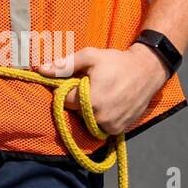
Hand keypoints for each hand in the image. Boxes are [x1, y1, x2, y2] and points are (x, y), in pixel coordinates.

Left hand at [33, 45, 169, 136]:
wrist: (147, 71)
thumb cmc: (117, 61)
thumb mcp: (89, 57)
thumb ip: (64, 65)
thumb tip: (41, 70)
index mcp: (90, 101)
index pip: (65, 100)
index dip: (67, 89)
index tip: (77, 80)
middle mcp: (100, 118)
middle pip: (76, 111)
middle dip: (79, 99)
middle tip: (92, 85)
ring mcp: (111, 126)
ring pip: (87, 120)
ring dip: (89, 109)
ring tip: (102, 93)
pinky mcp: (120, 130)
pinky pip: (101, 126)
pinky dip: (101, 117)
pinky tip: (109, 102)